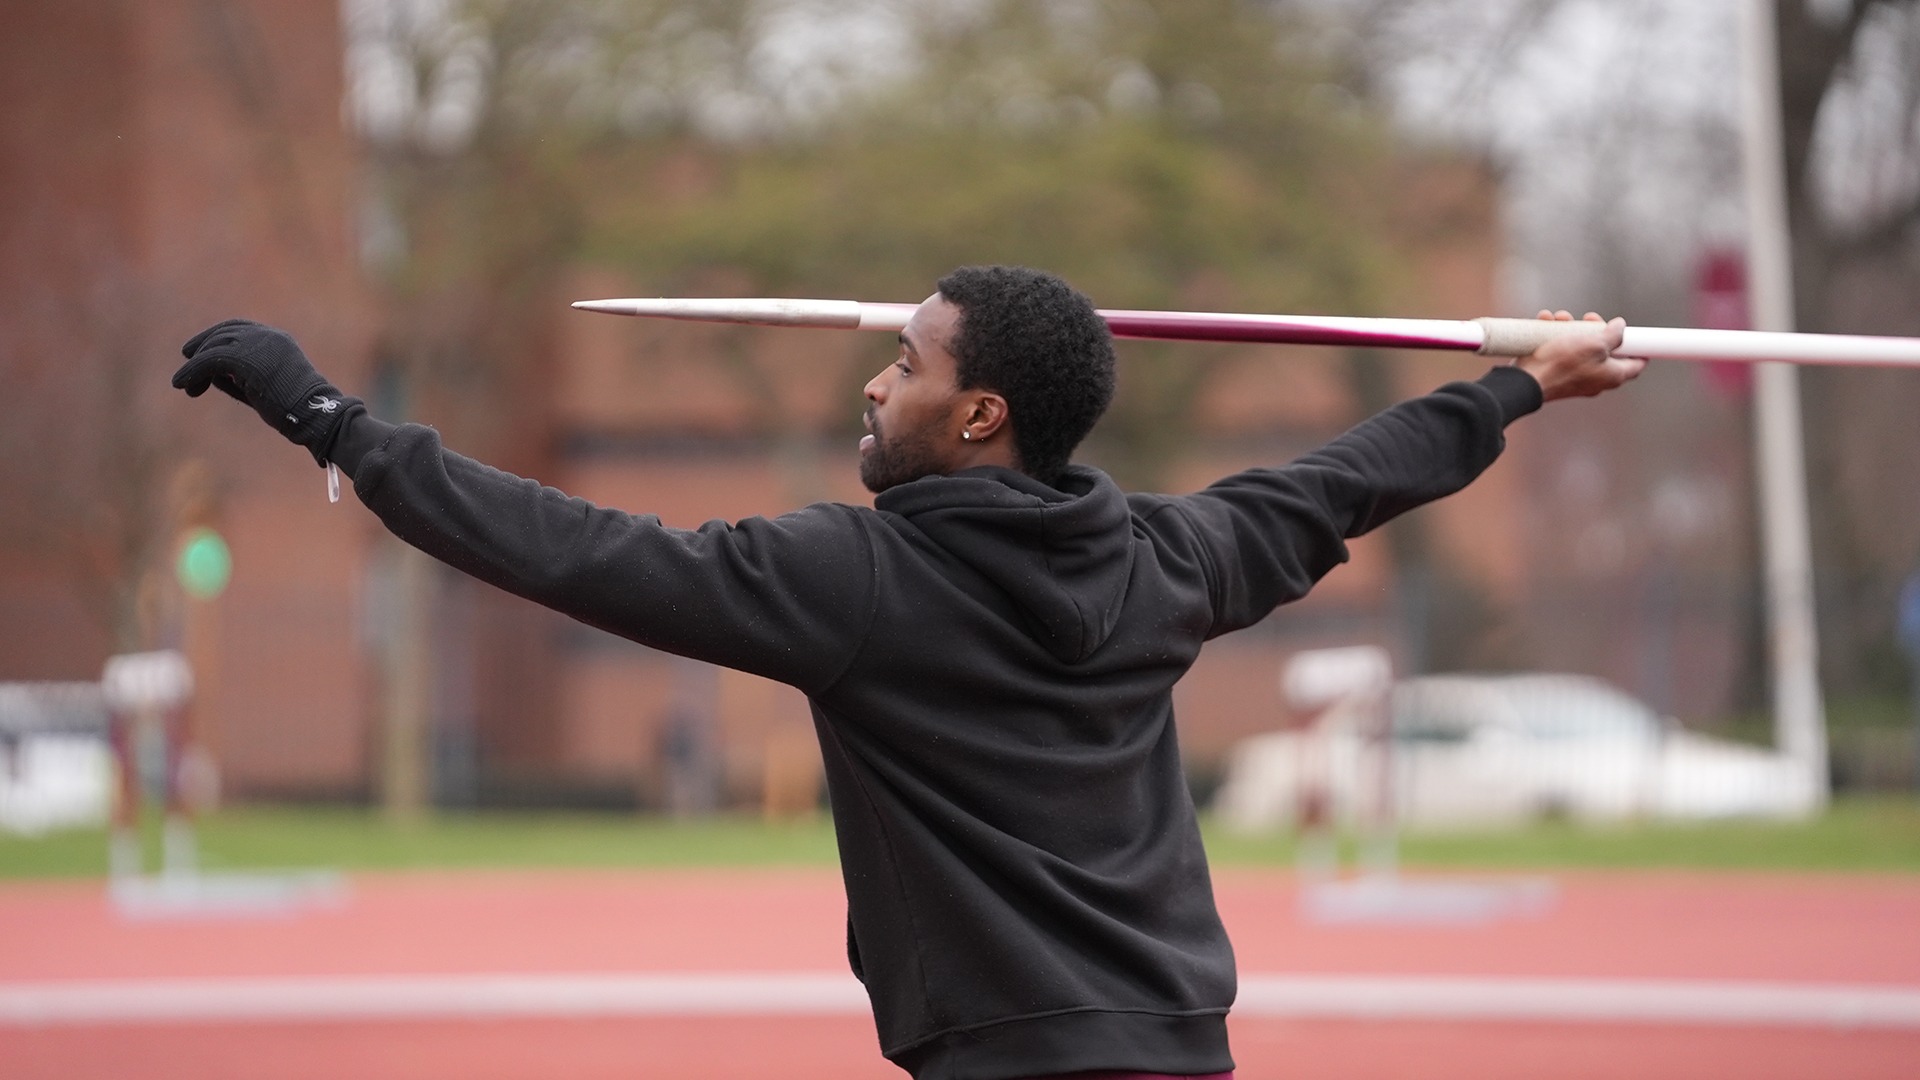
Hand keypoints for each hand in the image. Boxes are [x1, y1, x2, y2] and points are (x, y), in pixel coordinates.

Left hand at [173, 319, 356, 465]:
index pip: (239, 328)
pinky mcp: (246, 357)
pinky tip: (182, 384)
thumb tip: (211, 375)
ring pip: (214, 345)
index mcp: (277, 339)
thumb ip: (241, 376)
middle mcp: (267, 336)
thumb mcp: (265, 387)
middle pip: (223, 332)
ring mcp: (257, 344)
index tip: (200, 351)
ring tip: (183, 384)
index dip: (216, 337)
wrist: (315, 414)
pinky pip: (209, 359)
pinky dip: (192, 371)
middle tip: (186, 364)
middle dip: (202, 346)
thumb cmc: (295, 410)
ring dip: (195, 364)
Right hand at [1514, 311, 1645, 402]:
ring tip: (1561, 318)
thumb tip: (1620, 327)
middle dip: (1597, 330)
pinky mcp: (1557, 373)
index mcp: (1612, 376)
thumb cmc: (1562, 364)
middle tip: (1590, 319)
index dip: (1640, 348)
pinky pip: (1561, 352)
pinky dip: (1555, 336)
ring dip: (1572, 329)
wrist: (1527, 380)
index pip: (1636, 364)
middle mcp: (1597, 379)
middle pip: (1606, 351)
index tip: (1637, 336)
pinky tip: (1547, 322)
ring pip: (1581, 347)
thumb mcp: (1595, 343)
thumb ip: (1613, 334)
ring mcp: (1576, 377)